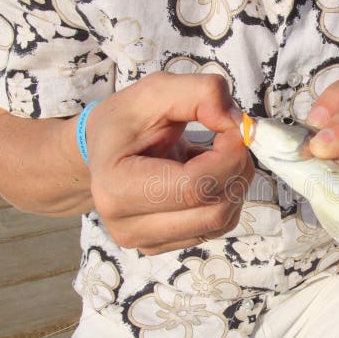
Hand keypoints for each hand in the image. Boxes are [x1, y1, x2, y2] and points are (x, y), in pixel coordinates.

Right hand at [86, 72, 253, 254]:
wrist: (101, 150)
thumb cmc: (125, 121)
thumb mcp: (157, 91)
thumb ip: (201, 93)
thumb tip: (236, 123)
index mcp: (116, 187)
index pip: (195, 187)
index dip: (229, 158)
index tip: (234, 130)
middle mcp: (127, 226)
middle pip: (214, 211)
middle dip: (238, 170)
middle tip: (233, 140)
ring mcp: (146, 243)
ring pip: (222, 222)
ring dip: (236, 184)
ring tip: (218, 155)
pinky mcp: (165, 246)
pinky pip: (218, 228)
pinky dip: (226, 198)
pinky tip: (208, 175)